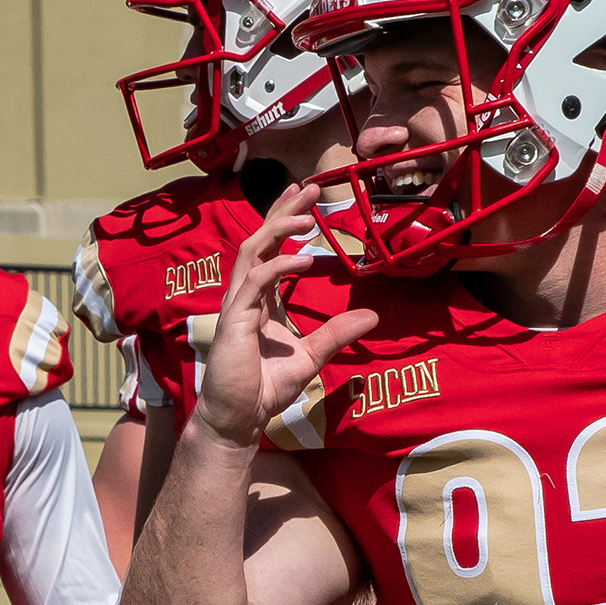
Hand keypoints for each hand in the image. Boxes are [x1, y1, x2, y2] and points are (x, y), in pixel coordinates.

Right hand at [191, 184, 378, 449]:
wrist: (239, 418)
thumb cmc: (264, 387)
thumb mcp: (311, 356)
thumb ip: (336, 333)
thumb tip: (371, 315)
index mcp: (260, 299)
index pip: (271, 248)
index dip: (286, 220)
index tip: (306, 197)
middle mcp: (245, 295)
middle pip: (260, 238)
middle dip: (283, 210)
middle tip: (309, 186)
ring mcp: (237, 305)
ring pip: (252, 250)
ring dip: (278, 229)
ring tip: (307, 217)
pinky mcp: (234, 320)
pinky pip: (254, 281)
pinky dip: (279, 266)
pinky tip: (305, 258)